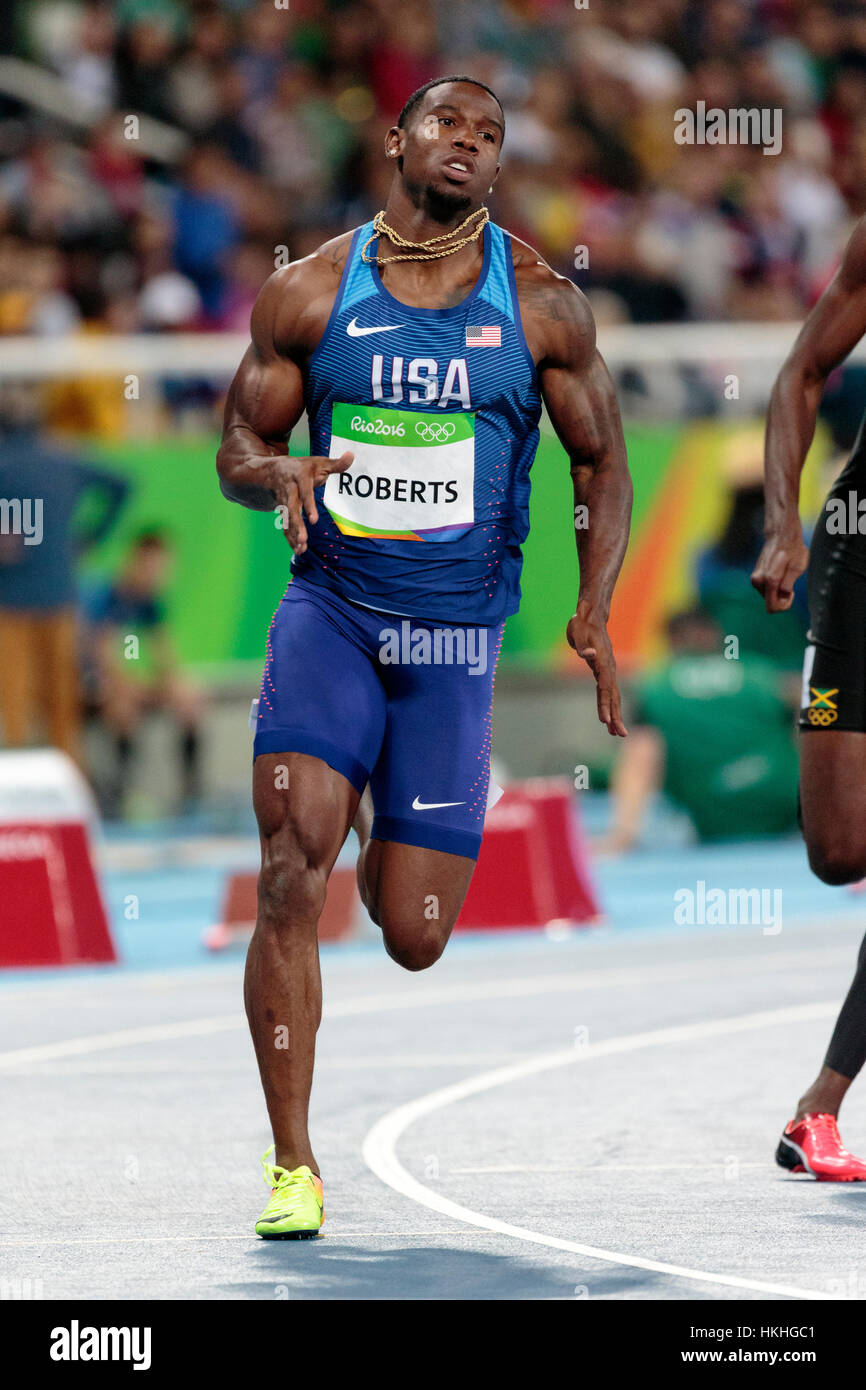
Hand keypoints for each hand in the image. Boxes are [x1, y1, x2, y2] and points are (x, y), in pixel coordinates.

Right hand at [273, 451, 353, 553]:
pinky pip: (284, 525)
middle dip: (296, 524)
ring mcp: (283, 501)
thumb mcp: (319, 462)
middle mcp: (288, 489)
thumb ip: (336, 463)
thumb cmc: (302, 467)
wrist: (271, 470)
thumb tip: (352, 455)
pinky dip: (290, 537)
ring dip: (292, 534)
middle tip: (303, 539)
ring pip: (286, 519)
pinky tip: (298, 549)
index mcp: (299, 477)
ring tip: (301, 548)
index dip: (308, 506)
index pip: (304, 492)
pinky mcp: (281, 511)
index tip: (313, 521)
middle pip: (290, 508)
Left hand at [566, 612, 626, 736]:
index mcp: (603, 661)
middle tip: (619, 734)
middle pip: (614, 696)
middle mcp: (609, 668)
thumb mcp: (578, 633)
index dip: (605, 704)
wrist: (591, 616)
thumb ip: (583, 646)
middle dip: (616, 716)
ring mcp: (609, 670)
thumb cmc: (582, 624)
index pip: (604, 687)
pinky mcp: (605, 671)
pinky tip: (609, 718)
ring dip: (616, 714)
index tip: (605, 720)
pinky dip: (610, 706)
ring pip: (614, 696)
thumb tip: (589, 654)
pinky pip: (609, 692)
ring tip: (617, 733)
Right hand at [750, 526, 808, 612]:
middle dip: (781, 597)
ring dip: (778, 590)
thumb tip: (781, 597)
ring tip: (786, 573)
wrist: (781, 535)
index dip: (784, 605)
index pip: (773, 608)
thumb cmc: (793, 549)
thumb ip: (788, 585)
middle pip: (770, 602)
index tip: (791, 593)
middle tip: (790, 581)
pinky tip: (780, 572)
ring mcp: (755, 578)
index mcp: (769, 580)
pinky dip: (774, 585)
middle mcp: (758, 581)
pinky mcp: (755, 576)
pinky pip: (766, 588)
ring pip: (768, 595)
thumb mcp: (798, 568)